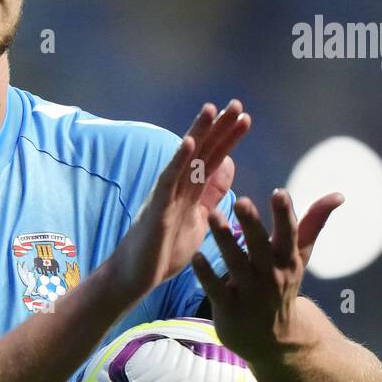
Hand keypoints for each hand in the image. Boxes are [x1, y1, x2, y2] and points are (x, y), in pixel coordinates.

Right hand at [112, 100, 250, 296]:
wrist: (137, 277)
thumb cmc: (164, 251)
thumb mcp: (198, 219)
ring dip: (198, 133)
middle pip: (201, 152)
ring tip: (211, 109)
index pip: (212, 159)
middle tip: (237, 104)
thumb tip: (227, 167)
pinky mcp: (156, 209)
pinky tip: (189, 142)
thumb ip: (210, 193)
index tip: (244, 117)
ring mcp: (165, 195)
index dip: (227, 138)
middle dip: (219, 128)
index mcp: (189, 191)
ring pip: (184, 160)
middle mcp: (177, 187)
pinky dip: (178, 161)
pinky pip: (168, 181)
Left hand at [191, 188, 343, 364]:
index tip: (280, 193)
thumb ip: (312, 224)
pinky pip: (216, 289)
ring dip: (224, 240)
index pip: (289, 235)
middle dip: (252, 224)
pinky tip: (196, 256)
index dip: (285, 215)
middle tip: (242, 201)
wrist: (274, 341)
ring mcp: (249, 293)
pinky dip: (207, 274)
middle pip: (260, 246)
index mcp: (287, 260)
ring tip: (213, 215)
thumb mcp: (298, 257)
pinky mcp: (228, 308)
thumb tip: (338, 194)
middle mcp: (270, 275)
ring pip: (236, 263)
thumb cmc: (282, 287)